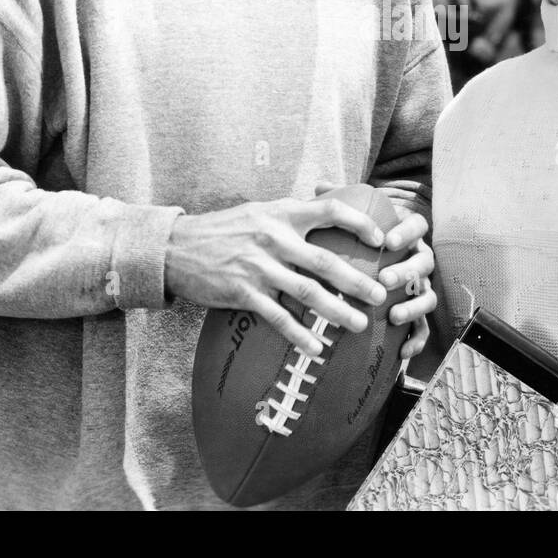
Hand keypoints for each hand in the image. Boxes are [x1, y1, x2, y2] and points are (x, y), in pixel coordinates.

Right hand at [164, 196, 388, 356]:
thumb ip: (292, 214)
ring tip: (359, 324)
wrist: (176, 247)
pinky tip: (316, 347)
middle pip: (326, 261)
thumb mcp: (260, 210)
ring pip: (308, 292)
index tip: (380, 239)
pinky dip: (299, 334)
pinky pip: (278, 316)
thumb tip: (329, 212)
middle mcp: (275, 238)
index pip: (330, 210)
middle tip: (380, 295)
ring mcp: (259, 267)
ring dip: (337, 311)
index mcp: (282, 213)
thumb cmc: (225, 228)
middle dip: (358, 281)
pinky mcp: (243, 292)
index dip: (360, 223)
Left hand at [314, 182, 436, 359]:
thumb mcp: (351, 221)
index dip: (406, 232)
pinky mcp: (417, 314)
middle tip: (385, 279)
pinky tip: (402, 352)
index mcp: (406, 234)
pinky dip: (417, 340)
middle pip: (425, 262)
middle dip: (407, 271)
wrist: (373, 270)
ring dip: (414, 305)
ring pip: (429, 295)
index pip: (417, 224)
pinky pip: (424, 328)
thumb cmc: (360, 243)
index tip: (388, 241)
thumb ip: (339, 203)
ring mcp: (421, 287)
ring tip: (392, 314)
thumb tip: (320, 186)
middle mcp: (418, 259)